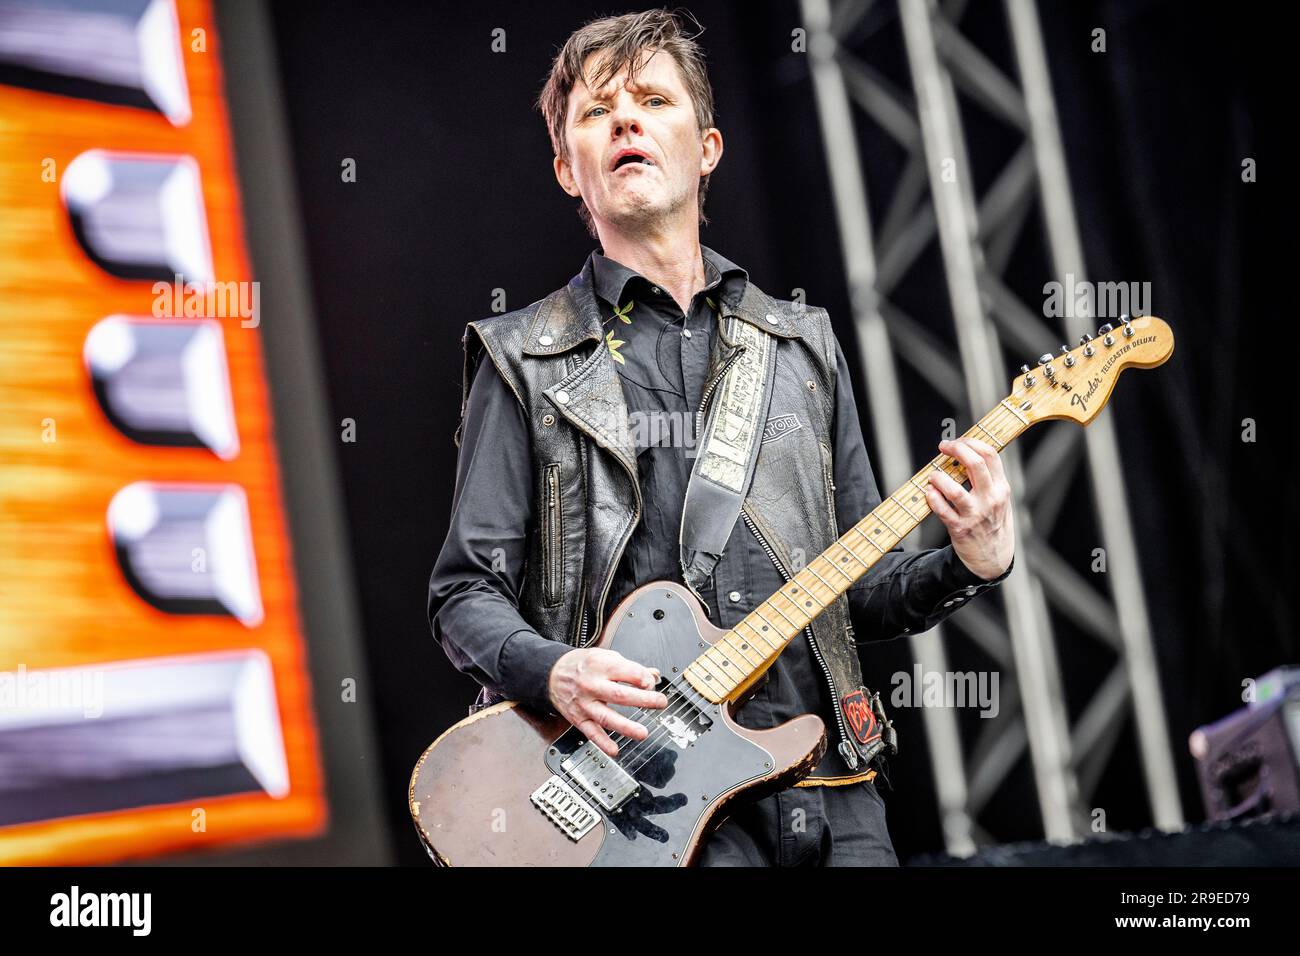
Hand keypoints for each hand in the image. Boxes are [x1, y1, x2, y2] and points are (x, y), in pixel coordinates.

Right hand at [547, 647, 667, 756]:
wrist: (552, 673)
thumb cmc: (582, 665)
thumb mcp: (605, 656)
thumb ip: (631, 667)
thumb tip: (653, 675)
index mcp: (601, 666)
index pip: (628, 672)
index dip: (645, 679)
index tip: (652, 684)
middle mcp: (592, 685)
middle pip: (620, 695)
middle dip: (643, 700)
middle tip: (660, 703)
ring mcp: (585, 704)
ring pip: (606, 717)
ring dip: (626, 727)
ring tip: (643, 733)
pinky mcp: (578, 718)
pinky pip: (591, 733)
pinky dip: (603, 743)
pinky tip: (614, 750)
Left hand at [925, 438, 1014, 580]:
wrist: (994, 559)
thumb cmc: (993, 523)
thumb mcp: (999, 499)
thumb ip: (987, 479)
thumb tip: (965, 453)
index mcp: (1001, 488)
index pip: (990, 455)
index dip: (971, 442)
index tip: (957, 441)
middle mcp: (990, 499)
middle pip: (975, 464)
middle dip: (956, 449)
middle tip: (943, 447)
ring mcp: (975, 514)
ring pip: (954, 489)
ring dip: (939, 477)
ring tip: (933, 475)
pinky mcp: (960, 528)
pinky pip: (942, 510)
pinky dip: (932, 498)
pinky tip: (928, 492)